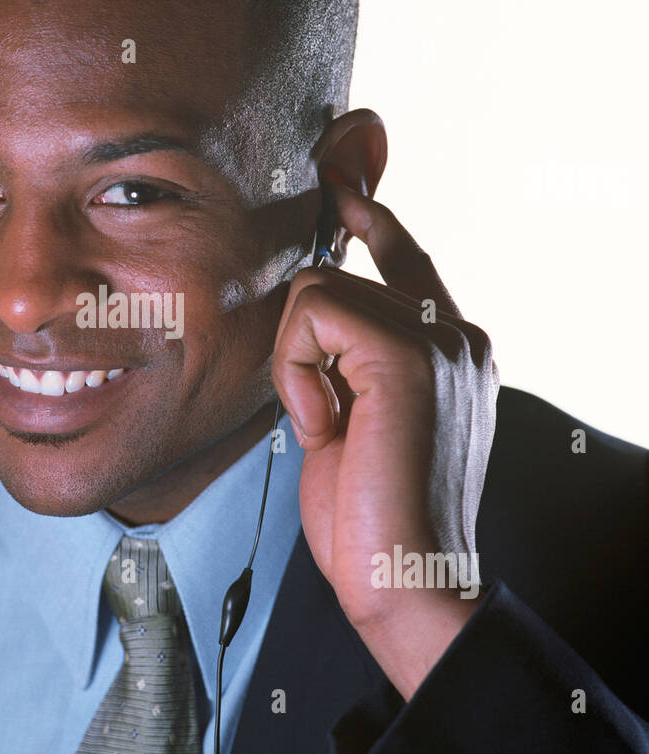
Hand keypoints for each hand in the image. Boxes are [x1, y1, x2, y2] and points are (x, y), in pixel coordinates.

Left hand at [271, 182, 498, 699]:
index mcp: (451, 347)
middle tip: (323, 419)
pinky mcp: (409, 354)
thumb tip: (311, 309)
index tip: (339, 174)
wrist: (404, 579)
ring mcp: (441, 338)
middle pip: (340, 270)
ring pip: (318, 286)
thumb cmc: (369, 515)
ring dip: (296, 363)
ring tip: (327, 427)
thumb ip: (349, 358)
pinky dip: (296, 368)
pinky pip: (313, 311)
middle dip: (301, 343)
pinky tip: (324, 422)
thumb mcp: (352, 417)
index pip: (405, 255)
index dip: (368, 209)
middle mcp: (458, 332)